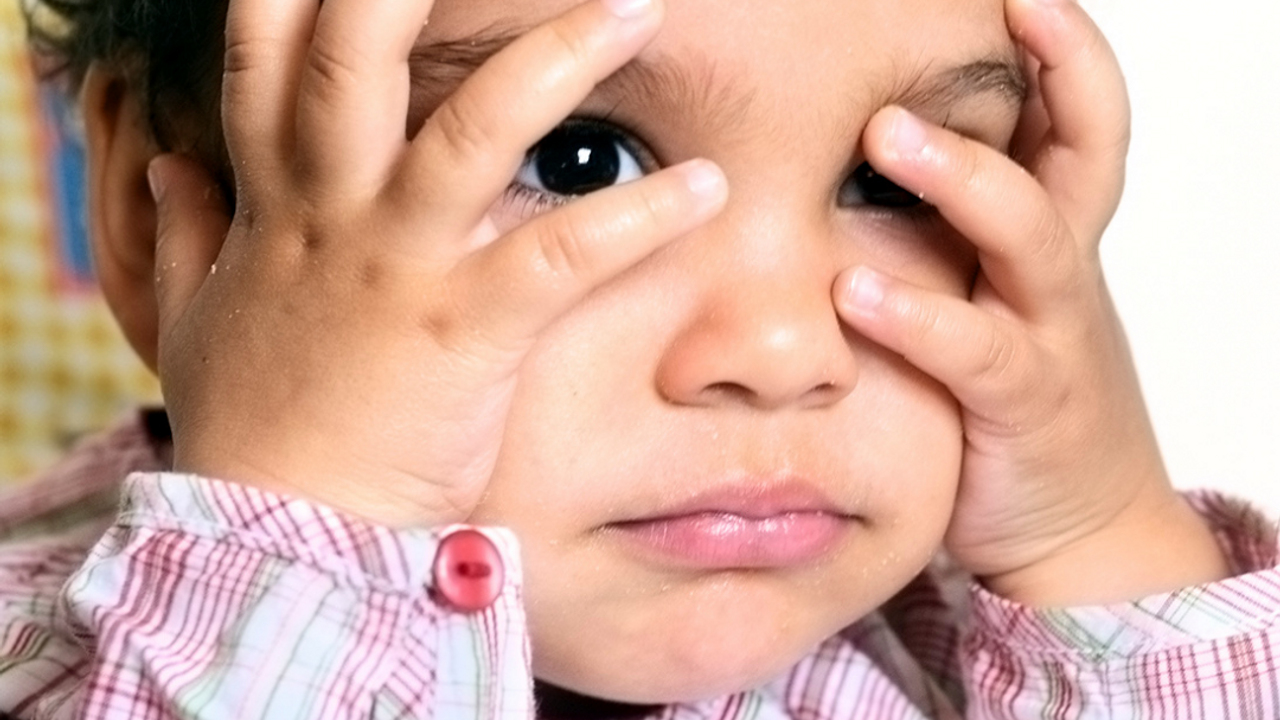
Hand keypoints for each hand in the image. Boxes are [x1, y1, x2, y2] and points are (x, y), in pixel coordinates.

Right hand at [146, 0, 726, 526]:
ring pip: (477, 129)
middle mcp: (336, 214)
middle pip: (359, 56)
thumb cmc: (250, 430)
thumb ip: (186, 236)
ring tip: (636, 10)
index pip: (266, 58)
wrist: (279, 535)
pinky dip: (638, 218)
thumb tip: (167, 170)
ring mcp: (401, 266)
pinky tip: (704, 189)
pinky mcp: (467, 330)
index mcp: (277, 204)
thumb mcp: (195, 322)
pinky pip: (563, 256)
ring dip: (562, 57)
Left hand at [835, 0, 1226, 603]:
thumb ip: (945, 228)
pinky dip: (920, 315)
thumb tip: (853, 156)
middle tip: (1001, 9)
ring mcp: (1049, 332)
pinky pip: (975, 350)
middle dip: (1052, 74)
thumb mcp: (989, 292)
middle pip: (1082, 152)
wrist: (1074, 523)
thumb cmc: (1012, 393)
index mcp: (1053, 233)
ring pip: (1030, 234)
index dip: (1066, 51)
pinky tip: (858, 289)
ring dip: (965, 178)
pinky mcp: (1021, 403)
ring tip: (890, 136)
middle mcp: (1060, 269)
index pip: (1079, 120)